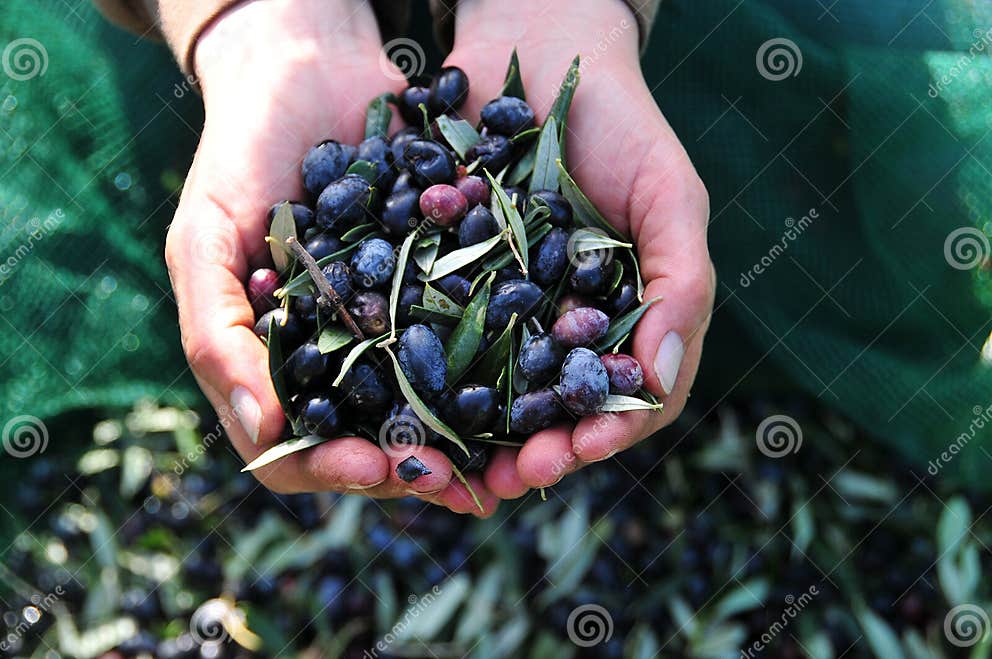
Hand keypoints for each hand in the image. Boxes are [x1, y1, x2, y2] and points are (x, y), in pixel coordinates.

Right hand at [164, 0, 499, 514]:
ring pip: (434, 406)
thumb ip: (217, 329)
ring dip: (467, 438)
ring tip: (508, 454)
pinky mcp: (449, 285)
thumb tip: (262, 428)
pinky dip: (503, 370)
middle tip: (455, 474)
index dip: (334, 467)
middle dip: (412, 465)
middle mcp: (342, 357)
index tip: (375, 463)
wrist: (308, 63)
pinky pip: (478, 339)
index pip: (299, 450)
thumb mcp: (207, 236)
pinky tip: (537, 382)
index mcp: (279, 364)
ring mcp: (397, 326)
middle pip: (375, 441)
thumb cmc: (240, 153)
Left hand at [444, 0, 714, 495]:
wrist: (536, 46)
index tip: (572, 453)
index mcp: (625, 321)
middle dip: (528, 452)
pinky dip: (416, 371)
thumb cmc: (622, 123)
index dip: (603, 435)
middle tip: (499, 480)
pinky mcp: (445, 280)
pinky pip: (430, 335)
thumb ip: (681, 283)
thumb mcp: (670, 195)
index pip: (626, 401)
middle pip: (552, 412)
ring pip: (487, 391)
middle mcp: (564, 327)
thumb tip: (658, 376)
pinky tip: (392, 395)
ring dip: (468, 436)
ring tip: (444, 462)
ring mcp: (503, 309)